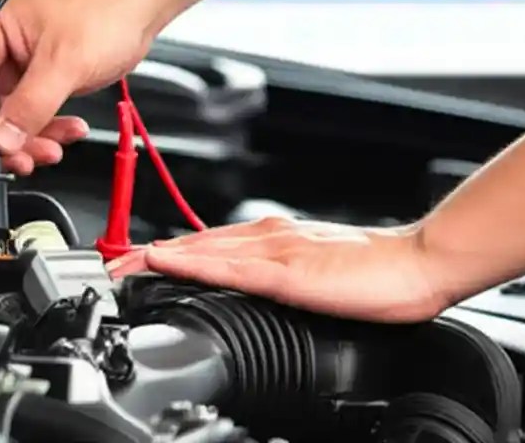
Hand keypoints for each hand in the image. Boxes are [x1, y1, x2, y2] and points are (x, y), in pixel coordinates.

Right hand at [0, 0, 164, 174]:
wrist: (140, 3)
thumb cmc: (105, 7)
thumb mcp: (64, 61)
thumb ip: (30, 105)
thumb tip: (2, 139)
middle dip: (3, 138)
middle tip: (23, 160)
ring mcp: (13, 58)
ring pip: (5, 117)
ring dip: (29, 138)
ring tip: (54, 146)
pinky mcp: (33, 74)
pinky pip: (27, 113)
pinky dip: (45, 128)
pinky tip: (68, 129)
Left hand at [107, 217, 452, 322]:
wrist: (418, 264)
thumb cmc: (375, 272)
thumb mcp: (314, 274)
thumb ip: (278, 276)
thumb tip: (247, 287)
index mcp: (272, 239)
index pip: (206, 245)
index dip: (164, 253)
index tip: (129, 262)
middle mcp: (267, 237)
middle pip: (194, 246)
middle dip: (147, 257)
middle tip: (106, 266)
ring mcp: (277, 252)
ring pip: (203, 252)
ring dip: (157, 258)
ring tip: (120, 266)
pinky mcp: (290, 272)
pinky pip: (232, 268)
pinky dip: (194, 264)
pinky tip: (168, 263)